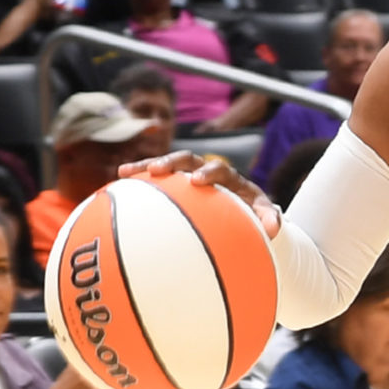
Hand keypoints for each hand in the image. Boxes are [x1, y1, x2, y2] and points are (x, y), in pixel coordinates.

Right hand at [120, 151, 278, 236]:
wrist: (245, 210)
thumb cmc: (253, 214)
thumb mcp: (263, 216)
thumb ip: (269, 218)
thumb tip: (274, 229)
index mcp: (229, 178)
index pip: (219, 169)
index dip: (209, 172)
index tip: (199, 181)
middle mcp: (206, 172)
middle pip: (187, 159)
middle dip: (171, 162)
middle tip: (157, 170)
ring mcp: (188, 177)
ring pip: (166, 167)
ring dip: (146, 167)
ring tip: (124, 173)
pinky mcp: (175, 186)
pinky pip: (154, 185)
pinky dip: (137, 186)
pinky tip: (113, 192)